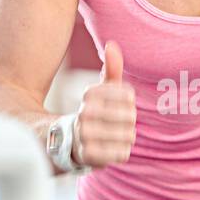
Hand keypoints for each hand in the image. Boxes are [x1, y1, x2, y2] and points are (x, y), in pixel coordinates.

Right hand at [73, 40, 136, 168]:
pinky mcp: (89, 155)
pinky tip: (111, 149)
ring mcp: (85, 134)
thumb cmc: (93, 112)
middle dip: (129, 122)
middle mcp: (85, 112)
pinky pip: (122, 153)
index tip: (119, 106)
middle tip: (118, 124)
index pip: (128, 95)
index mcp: (90, 93)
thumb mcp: (101, 90)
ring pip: (128, 135)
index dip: (129, 103)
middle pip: (130, 116)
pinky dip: (121, 153)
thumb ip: (111, 69)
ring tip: (114, 137)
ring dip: (126, 138)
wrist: (69, 142)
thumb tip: (112, 44)